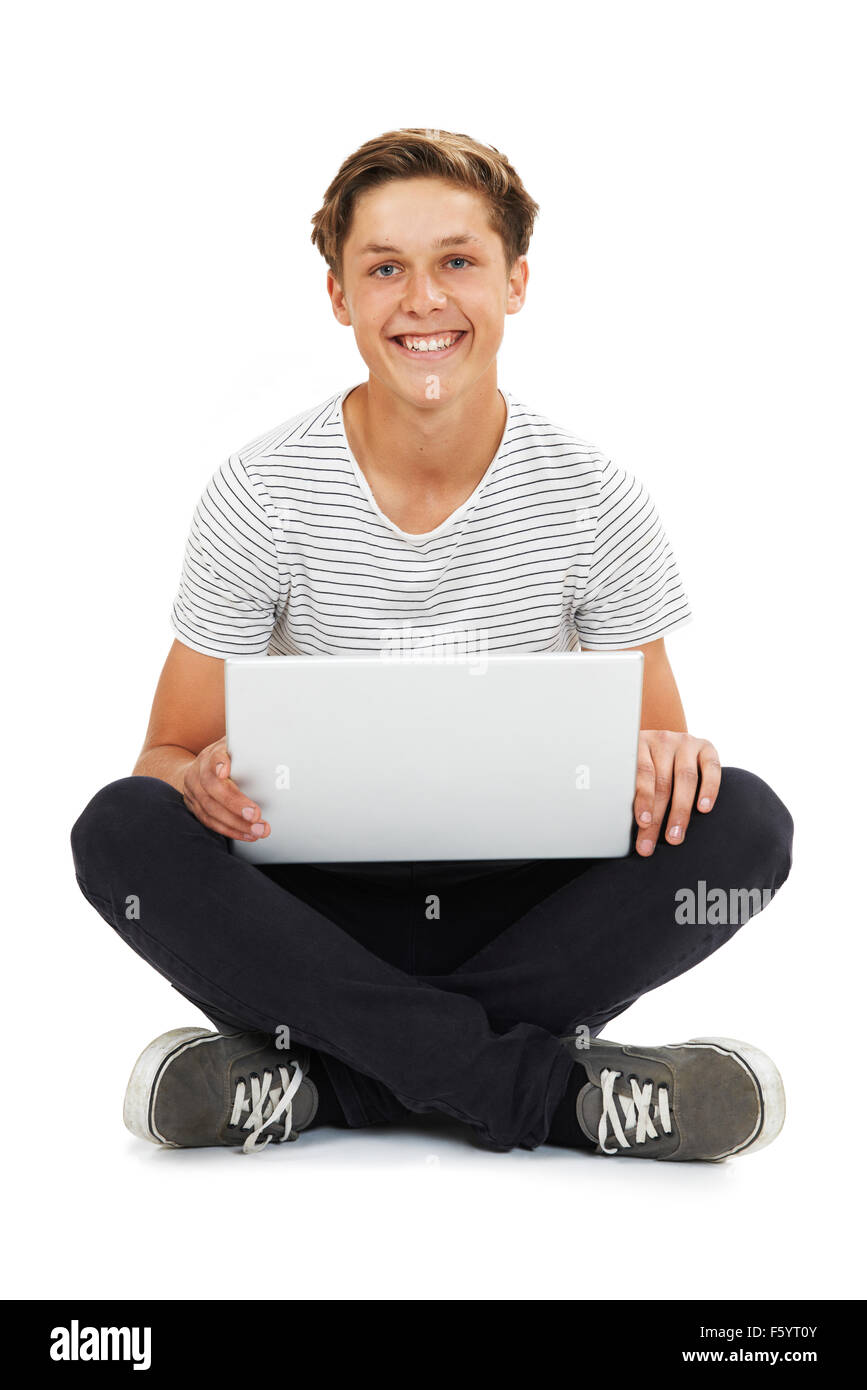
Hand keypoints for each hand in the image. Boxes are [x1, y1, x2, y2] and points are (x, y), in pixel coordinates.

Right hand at [182, 737, 269, 841]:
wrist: (200, 768)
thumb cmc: (229, 758)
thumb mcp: (237, 747)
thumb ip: (250, 748)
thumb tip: (274, 745)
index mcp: (211, 755)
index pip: (213, 757)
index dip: (218, 764)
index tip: (225, 770)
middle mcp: (198, 773)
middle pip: (212, 789)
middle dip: (235, 804)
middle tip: (256, 815)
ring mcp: (193, 792)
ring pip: (210, 810)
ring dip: (236, 823)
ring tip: (258, 830)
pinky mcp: (195, 808)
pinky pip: (210, 822)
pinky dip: (231, 830)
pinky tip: (248, 835)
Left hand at [633, 730, 720, 855]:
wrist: (666, 741)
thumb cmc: (645, 764)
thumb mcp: (632, 769)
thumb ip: (629, 789)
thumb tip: (619, 825)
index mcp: (639, 744)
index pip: (642, 774)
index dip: (643, 799)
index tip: (643, 822)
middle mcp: (663, 740)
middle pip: (662, 782)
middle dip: (657, 817)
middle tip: (651, 844)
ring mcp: (685, 742)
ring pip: (685, 778)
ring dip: (680, 810)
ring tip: (675, 835)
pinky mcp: (706, 747)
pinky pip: (712, 768)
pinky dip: (709, 789)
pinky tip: (703, 808)